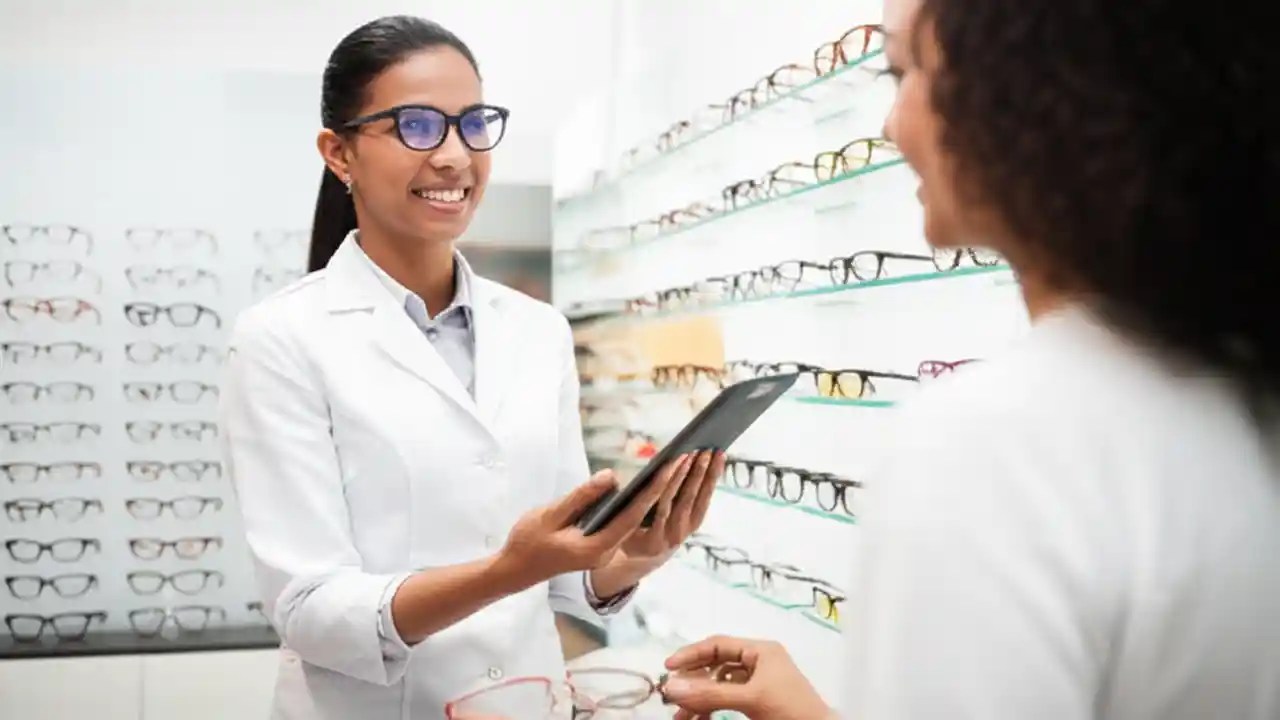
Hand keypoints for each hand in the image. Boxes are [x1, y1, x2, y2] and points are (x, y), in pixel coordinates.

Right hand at [495, 468, 673, 589]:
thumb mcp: (551, 514)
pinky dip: (636, 503)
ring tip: (672, 466)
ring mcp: (605, 551)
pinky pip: (623, 522)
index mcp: (597, 548)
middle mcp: (607, 552)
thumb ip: (582, 496)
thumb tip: (612, 476)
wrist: (515, 569)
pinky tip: (647, 484)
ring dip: (652, 495)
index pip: (633, 516)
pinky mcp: (600, 545)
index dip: (654, 490)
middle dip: (661, 489)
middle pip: (640, 518)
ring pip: (634, 520)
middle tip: (682, 460)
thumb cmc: (528, 541)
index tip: (671, 467)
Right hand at [587, 450, 725, 597]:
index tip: (675, 459)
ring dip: (706, 474)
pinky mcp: (693, 525)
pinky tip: (717, 462)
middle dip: (691, 473)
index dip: (668, 482)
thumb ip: (619, 506)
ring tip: (712, 451)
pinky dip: (711, 480)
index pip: (661, 506)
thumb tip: (617, 476)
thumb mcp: (615, 526)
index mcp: (649, 540)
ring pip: (697, 500)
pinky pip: (704, 500)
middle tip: (698, 450)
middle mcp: (670, 538)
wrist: (641, 557)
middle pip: (682, 500)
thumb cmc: (623, 534)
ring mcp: (684, 532)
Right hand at [661, 635, 830, 719]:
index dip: (691, 654)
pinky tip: (700, 719)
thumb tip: (671, 687)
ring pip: (720, 687)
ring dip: (700, 700)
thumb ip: (710, 694)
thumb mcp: (750, 700)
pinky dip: (712, 709)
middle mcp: (759, 662)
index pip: (718, 644)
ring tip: (681, 717)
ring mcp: (760, 683)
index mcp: (761, 651)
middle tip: (671, 698)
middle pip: (716, 666)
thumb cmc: (789, 710)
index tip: (668, 669)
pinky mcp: (760, 703)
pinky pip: (728, 701)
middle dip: (693, 682)